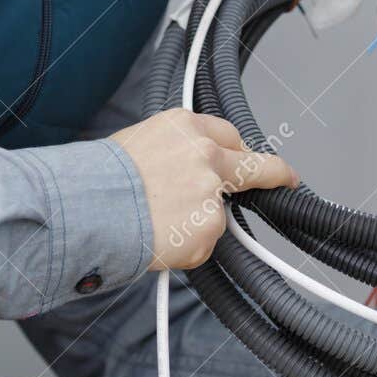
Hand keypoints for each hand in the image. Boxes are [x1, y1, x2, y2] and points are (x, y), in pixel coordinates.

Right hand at [109, 108, 299, 273]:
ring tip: (154, 226)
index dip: (237, 150)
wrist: (88, 207)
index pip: (227, 134)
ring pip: (215, 215)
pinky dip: (183, 249)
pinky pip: (201, 245)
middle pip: (255, 164)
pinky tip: (156, 240)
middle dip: (274, 173)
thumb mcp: (136, 143)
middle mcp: (206, 154)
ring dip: (195, 225)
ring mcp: (211, 192)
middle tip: (288, 179)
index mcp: (185, 126)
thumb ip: (172, 152)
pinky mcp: (209, 228)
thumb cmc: (98, 178)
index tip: (249, 155)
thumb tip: (181, 171)